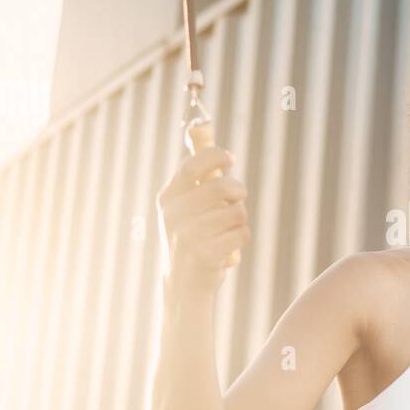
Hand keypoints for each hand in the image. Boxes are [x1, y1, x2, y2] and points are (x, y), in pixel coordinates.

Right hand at [156, 146, 249, 294]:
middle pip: (221, 187)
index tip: (231, 158)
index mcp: (167, 198)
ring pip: (236, 212)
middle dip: (237, 190)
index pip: (192, 166)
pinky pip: (242, 233)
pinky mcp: (206, 255)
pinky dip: (241, 238)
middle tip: (237, 198)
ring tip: (226, 231)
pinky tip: (228, 248)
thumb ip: (195, 171)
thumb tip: (200, 124)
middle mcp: (174, 215)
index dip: (215, 157)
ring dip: (239, 220)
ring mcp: (188, 236)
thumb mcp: (183, 204)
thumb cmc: (189, 237)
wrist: (183, 285)